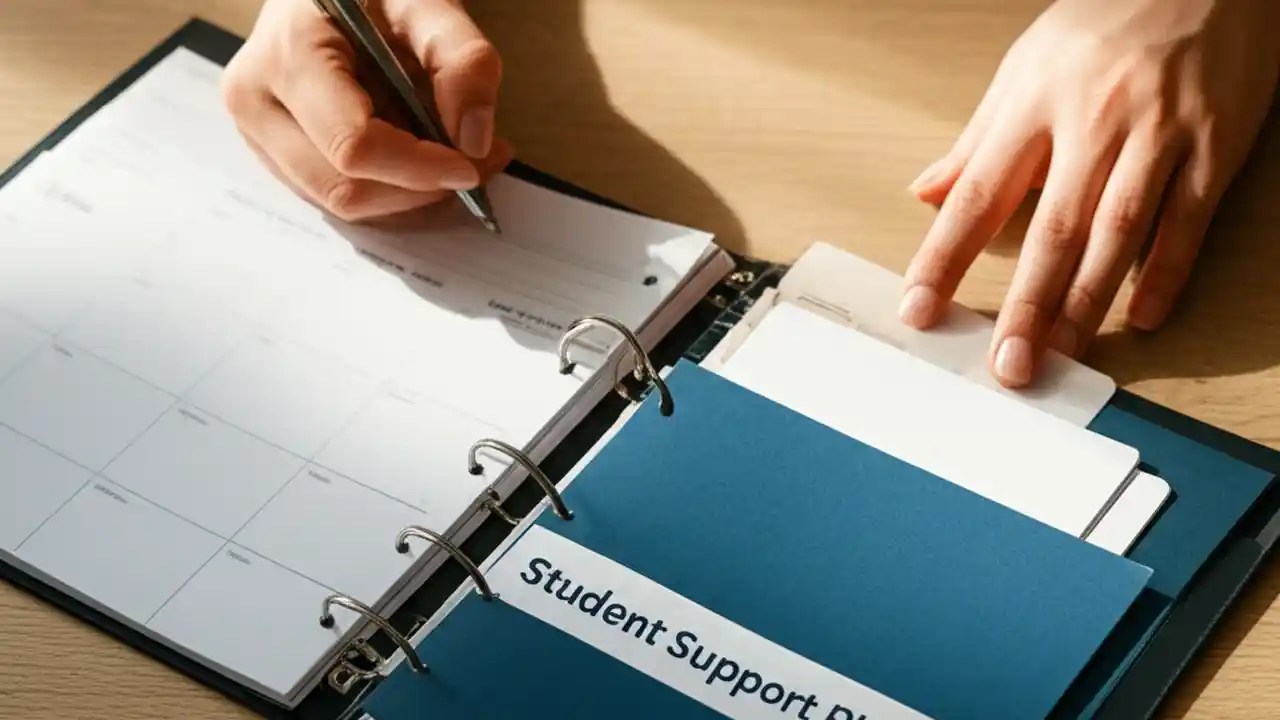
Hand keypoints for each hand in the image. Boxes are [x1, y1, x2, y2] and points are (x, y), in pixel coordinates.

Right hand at [221, 0, 513, 220]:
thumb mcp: (426, 2)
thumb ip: (462, 59)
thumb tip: (475, 140)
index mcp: (288, 53)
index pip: (354, 145)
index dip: (419, 168)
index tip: (470, 165)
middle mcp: (255, 100)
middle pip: (345, 187)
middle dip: (418, 189)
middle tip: (475, 163)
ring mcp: (255, 133)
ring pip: (341, 203)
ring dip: (406, 196)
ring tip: (450, 156)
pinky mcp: (272, 155)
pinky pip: (335, 197)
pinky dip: (388, 192)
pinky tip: (416, 158)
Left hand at [899, 0, 1279, 386]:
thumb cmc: (1105, 22)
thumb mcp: (1024, 67)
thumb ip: (976, 139)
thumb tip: (926, 193)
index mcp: (1034, 106)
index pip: (977, 195)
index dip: (945, 258)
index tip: (919, 310)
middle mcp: (1093, 123)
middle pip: (1051, 229)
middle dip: (1025, 306)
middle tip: (1006, 366)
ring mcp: (1159, 135)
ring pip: (1116, 232)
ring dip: (1087, 303)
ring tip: (1061, 356)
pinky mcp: (1216, 144)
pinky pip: (1187, 220)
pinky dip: (1166, 272)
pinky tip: (1142, 315)